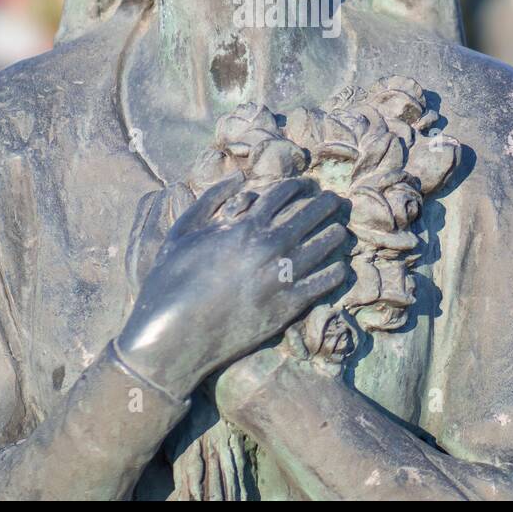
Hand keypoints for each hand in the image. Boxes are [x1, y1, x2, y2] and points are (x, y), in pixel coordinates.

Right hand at [116, 174, 347, 398]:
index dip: (300, 186)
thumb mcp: (182, 231)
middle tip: (336, 201)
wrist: (174, 335)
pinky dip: (336, 271)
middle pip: (312, 214)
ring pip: (325, 246)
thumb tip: (237, 176)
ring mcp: (282, 277)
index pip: (285, 193)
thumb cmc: (171, 280)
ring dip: (337, 234)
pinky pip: (325, 282)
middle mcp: (270, 246)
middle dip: (327, 204)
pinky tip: (340, 267)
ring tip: (341, 231)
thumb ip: (210, 199)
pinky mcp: (289, 307)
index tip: (308, 186)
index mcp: (246, 225)